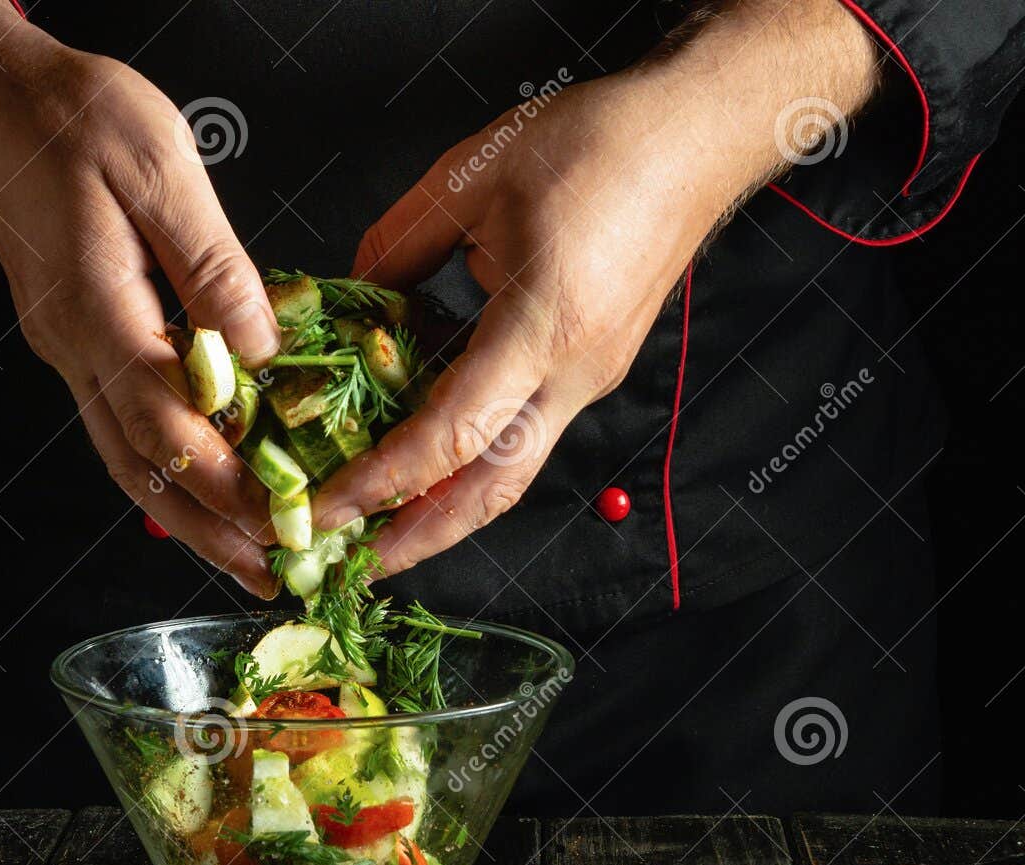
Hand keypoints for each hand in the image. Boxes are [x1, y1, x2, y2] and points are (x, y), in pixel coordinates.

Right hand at [0, 1, 281, 595]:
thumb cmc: (68, 114)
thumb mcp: (159, 167)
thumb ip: (211, 266)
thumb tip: (258, 349)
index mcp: (96, 311)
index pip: (165, 424)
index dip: (225, 484)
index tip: (280, 525)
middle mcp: (73, 348)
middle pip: (140, 468)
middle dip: (207, 531)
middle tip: (267, 576)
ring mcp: (66, 348)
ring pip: (125, 456)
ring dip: (185, 515)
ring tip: (244, 555)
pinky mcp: (72, 336)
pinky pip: (119, 422)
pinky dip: (164, 467)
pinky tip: (203, 484)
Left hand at [312, 0, 875, 575]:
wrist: (698, 137)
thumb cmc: (601, 142)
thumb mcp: (473, 175)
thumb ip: (400, 243)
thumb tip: (355, 294)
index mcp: (543, 328)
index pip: (449, 437)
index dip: (380, 484)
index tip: (325, 511)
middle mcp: (574, 375)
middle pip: (491, 492)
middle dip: (419, 541)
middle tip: (355, 567)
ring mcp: (589, 378)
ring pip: (512, 472)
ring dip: (445, 512)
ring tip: (383, 530)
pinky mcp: (592, 369)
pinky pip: (525, 434)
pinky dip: (470, 462)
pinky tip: (427, 461)